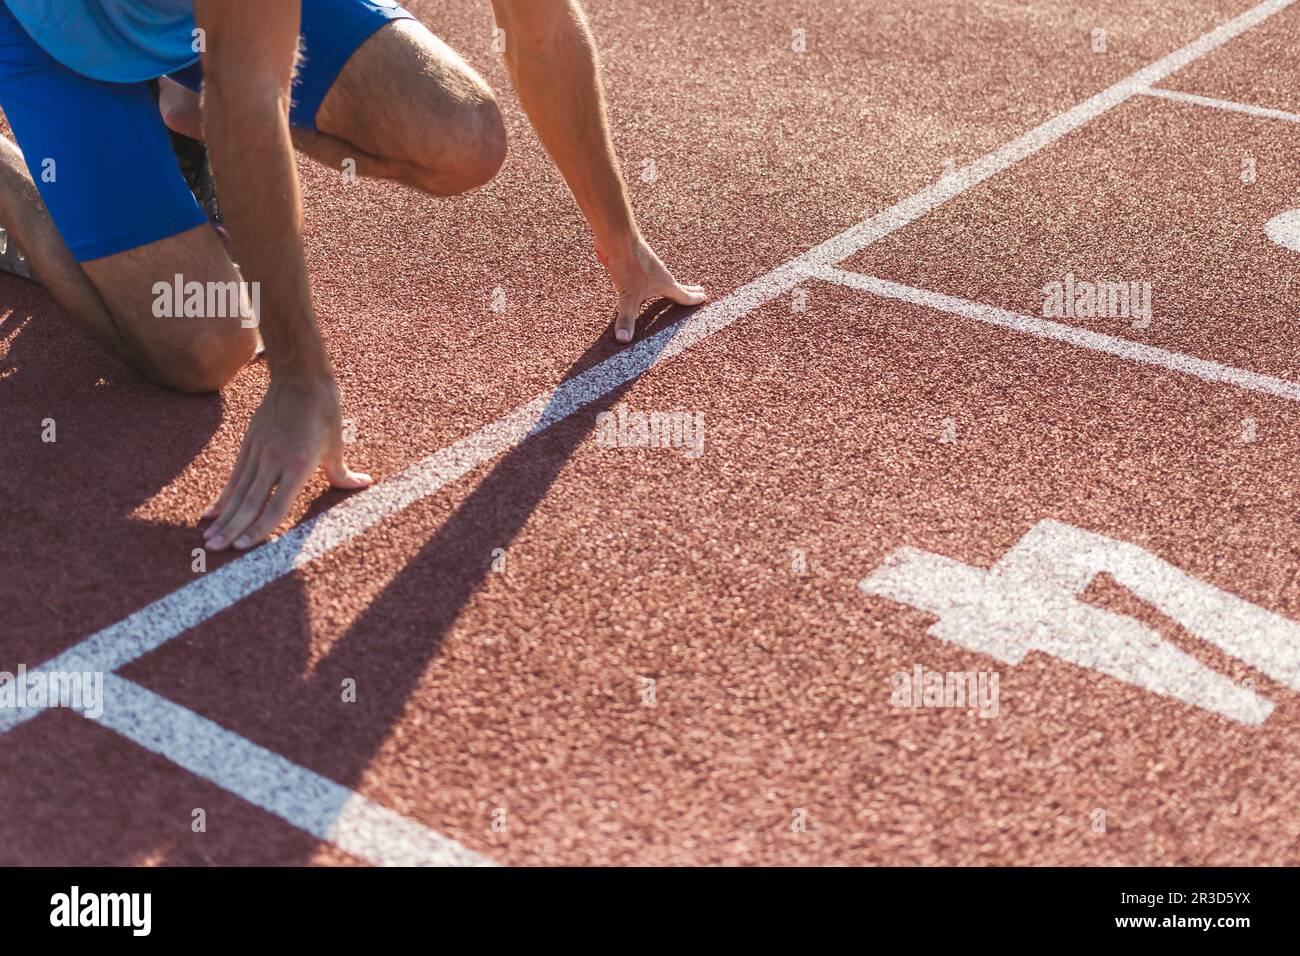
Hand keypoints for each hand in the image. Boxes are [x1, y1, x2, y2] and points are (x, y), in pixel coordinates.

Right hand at [201, 376, 371, 549]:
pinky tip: (210, 513)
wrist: (301, 378)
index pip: (276, 506)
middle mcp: (274, 461)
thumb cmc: (324, 413)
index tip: (245, 547)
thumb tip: (363, 485)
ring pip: (237, 492)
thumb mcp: (336, 446)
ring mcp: (258, 452)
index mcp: (298, 465)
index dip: (259, 529)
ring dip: (222, 518)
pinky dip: (222, 497)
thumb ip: (343, 473)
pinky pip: (234, 476)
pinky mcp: (248, 444)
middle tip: (215, 551)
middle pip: (249, 503)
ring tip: (208, 539)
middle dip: (232, 529)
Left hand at [596, 236, 706, 342]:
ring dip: (669, 284)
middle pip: (676, 285)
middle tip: (700, 290)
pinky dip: (651, 279)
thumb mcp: (629, 296)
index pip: (683, 294)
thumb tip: (624, 339)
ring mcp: (647, 267)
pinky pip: (646, 275)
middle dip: (688, 290)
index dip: (693, 299)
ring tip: (672, 288)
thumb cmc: (629, 264)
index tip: (704, 298)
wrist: (617, 238)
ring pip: (662, 278)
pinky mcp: (634, 263)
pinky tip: (644, 280)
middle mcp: (659, 274)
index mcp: (665, 283)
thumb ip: (627, 318)